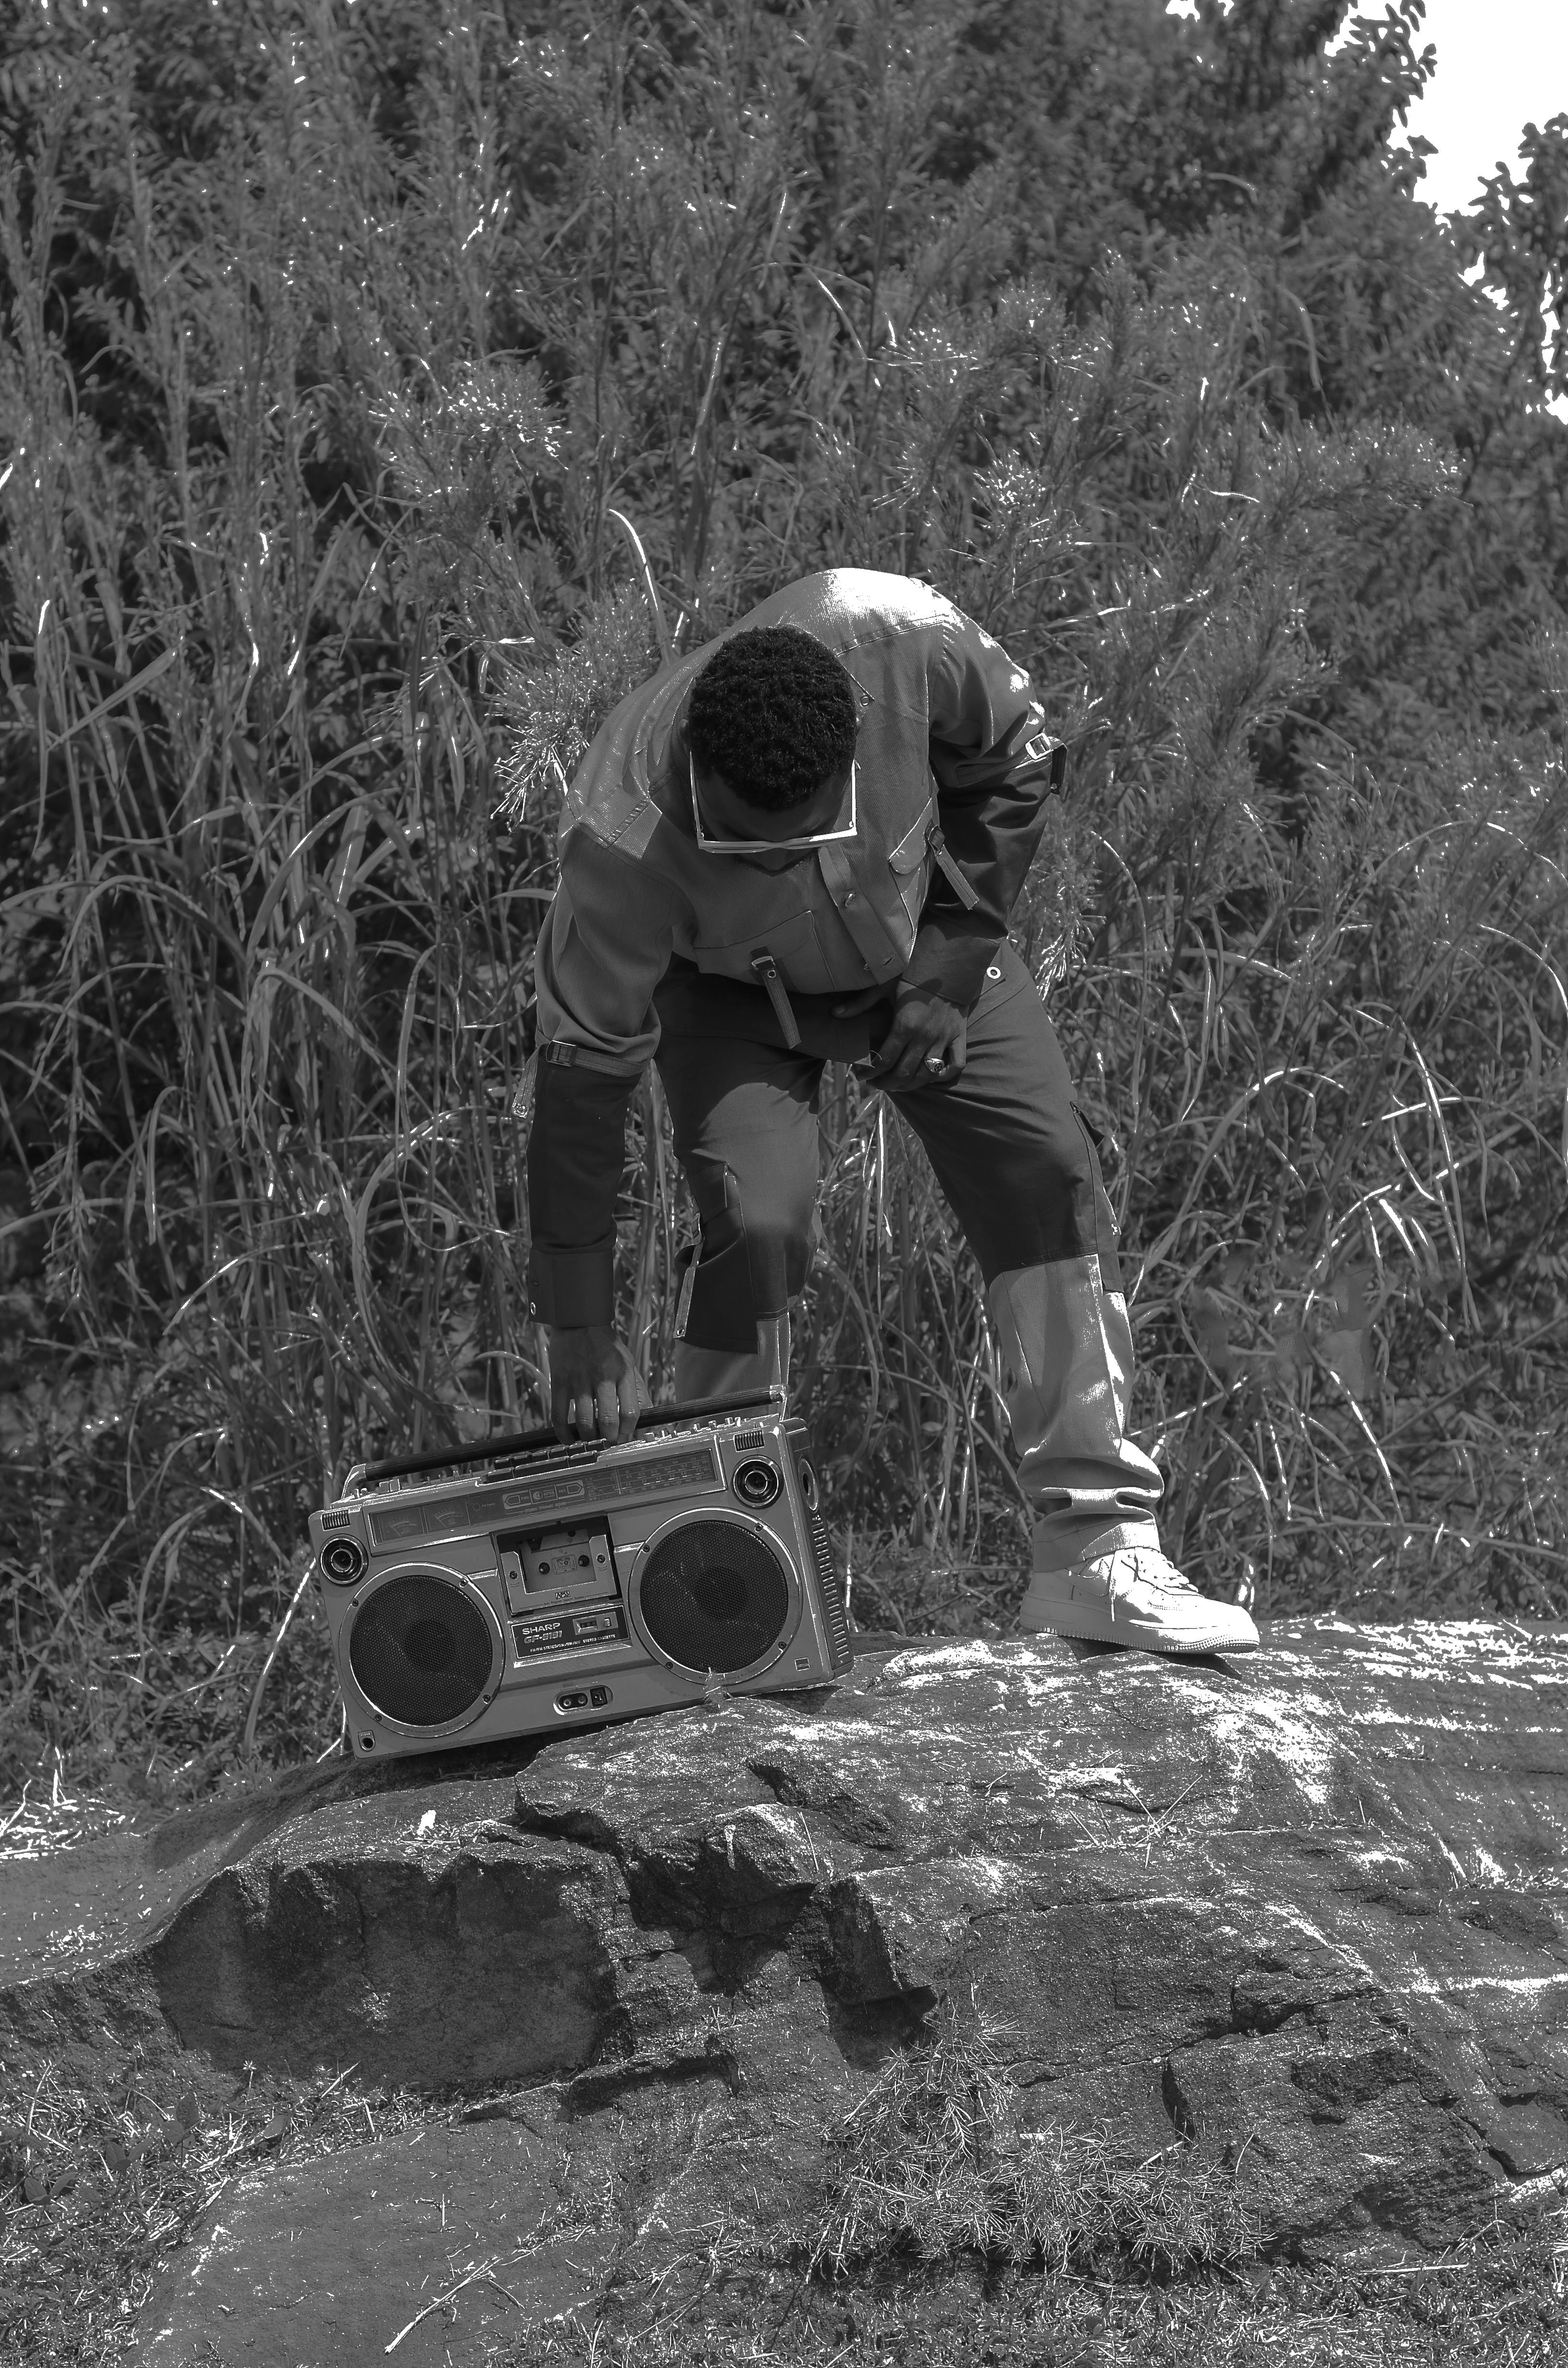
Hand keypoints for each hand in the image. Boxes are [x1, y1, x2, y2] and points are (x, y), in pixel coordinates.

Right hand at [544, 1325, 647, 1443]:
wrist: (580, 1321)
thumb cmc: (606, 1347)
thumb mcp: (628, 1364)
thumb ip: (636, 1391)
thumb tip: (645, 1418)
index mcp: (623, 1374)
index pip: (631, 1413)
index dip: (628, 1431)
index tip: (623, 1436)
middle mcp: (603, 1378)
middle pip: (609, 1421)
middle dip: (609, 1438)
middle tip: (606, 1441)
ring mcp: (580, 1380)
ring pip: (584, 1422)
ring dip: (588, 1437)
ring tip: (590, 1438)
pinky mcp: (560, 1382)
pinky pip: (559, 1415)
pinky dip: (563, 1433)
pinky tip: (568, 1439)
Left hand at [834, 982, 966, 1088]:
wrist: (948, 965)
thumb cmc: (914, 975)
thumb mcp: (884, 987)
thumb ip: (860, 1003)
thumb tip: (835, 1014)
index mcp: (904, 1025)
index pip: (884, 1061)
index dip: (869, 1073)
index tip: (860, 1075)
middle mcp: (924, 1037)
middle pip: (903, 1073)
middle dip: (885, 1084)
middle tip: (875, 1083)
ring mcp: (943, 1039)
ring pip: (926, 1075)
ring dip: (909, 1085)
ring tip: (896, 1085)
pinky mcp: (959, 1037)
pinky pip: (956, 1065)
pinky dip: (944, 1075)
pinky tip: (930, 1076)